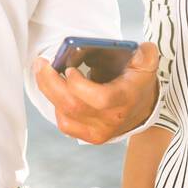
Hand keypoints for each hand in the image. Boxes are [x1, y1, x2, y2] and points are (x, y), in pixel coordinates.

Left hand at [32, 42, 159, 143]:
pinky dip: (55, 106)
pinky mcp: (90, 137)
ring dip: (48, 91)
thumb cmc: (137, 81)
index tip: (70, 69)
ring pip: (64, 115)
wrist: (142, 109)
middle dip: (51, 83)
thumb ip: (145, 54)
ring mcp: (100, 132)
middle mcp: (112, 120)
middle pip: (73, 106)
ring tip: (42, 71)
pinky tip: (53, 91)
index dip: (80, 85)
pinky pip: (64, 124)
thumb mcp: (146, 63)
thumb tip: (136, 50)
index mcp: (126, 99)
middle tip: (41, 63)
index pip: (101, 99)